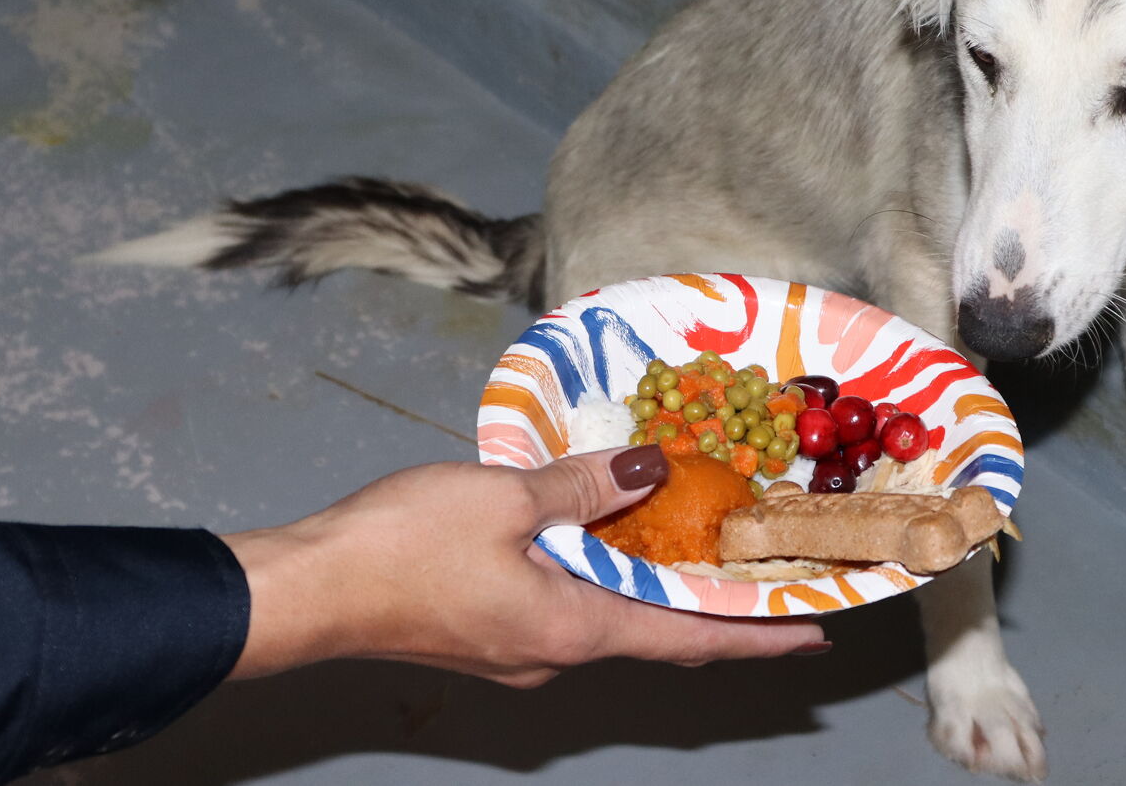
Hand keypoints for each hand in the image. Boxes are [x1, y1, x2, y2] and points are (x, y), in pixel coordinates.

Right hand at [221, 446, 827, 686]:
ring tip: (702, 550)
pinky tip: (607, 541)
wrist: (310, 590)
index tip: (815, 631)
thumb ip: (582, 486)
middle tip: (770, 580)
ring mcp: (519, 649)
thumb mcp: (505, 498)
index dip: (759, 637)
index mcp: (575, 630)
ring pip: (610, 617)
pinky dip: (605, 579)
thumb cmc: (403, 548)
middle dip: (718, 610)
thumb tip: (648, 472)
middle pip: (659, 632)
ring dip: (658, 589)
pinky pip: (566, 606)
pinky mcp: (486, 632)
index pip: (692, 638)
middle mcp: (557, 653)